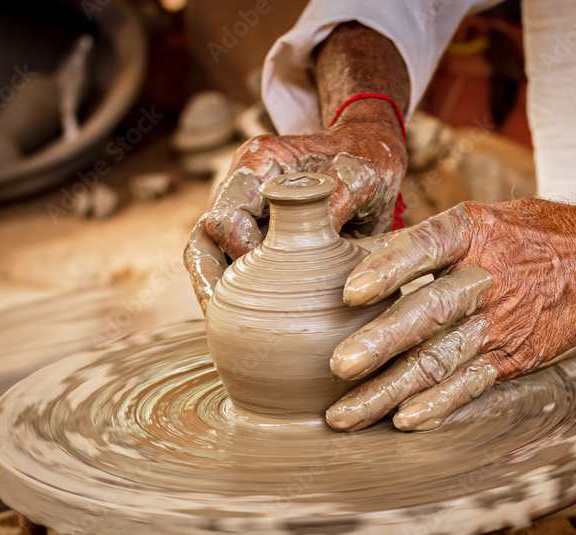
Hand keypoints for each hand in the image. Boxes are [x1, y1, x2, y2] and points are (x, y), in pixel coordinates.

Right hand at [183, 121, 406, 312]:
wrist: (372, 163)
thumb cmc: (366, 161)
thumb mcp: (362, 173)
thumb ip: (340, 196)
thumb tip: (318, 239)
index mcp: (259, 163)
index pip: (226, 211)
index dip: (238, 245)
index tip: (265, 267)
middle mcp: (242, 191)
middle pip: (204, 239)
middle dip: (207, 280)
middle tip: (220, 319)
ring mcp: (246, 220)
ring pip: (210, 261)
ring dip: (214, 296)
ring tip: (222, 331)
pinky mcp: (259, 246)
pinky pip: (236, 276)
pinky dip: (237, 302)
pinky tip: (248, 332)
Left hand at [326, 200, 575, 431]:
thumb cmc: (528, 236)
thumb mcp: (483, 218)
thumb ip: (426, 242)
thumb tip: (356, 261)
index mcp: (474, 232)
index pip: (427, 246)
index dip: (388, 268)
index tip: (349, 293)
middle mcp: (488, 278)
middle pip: (432, 310)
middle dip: (382, 341)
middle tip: (338, 366)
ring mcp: (503, 323)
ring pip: (442, 359)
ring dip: (391, 389)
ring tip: (346, 414)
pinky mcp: (515, 357)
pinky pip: (472, 384)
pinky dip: (438, 405)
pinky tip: (403, 421)